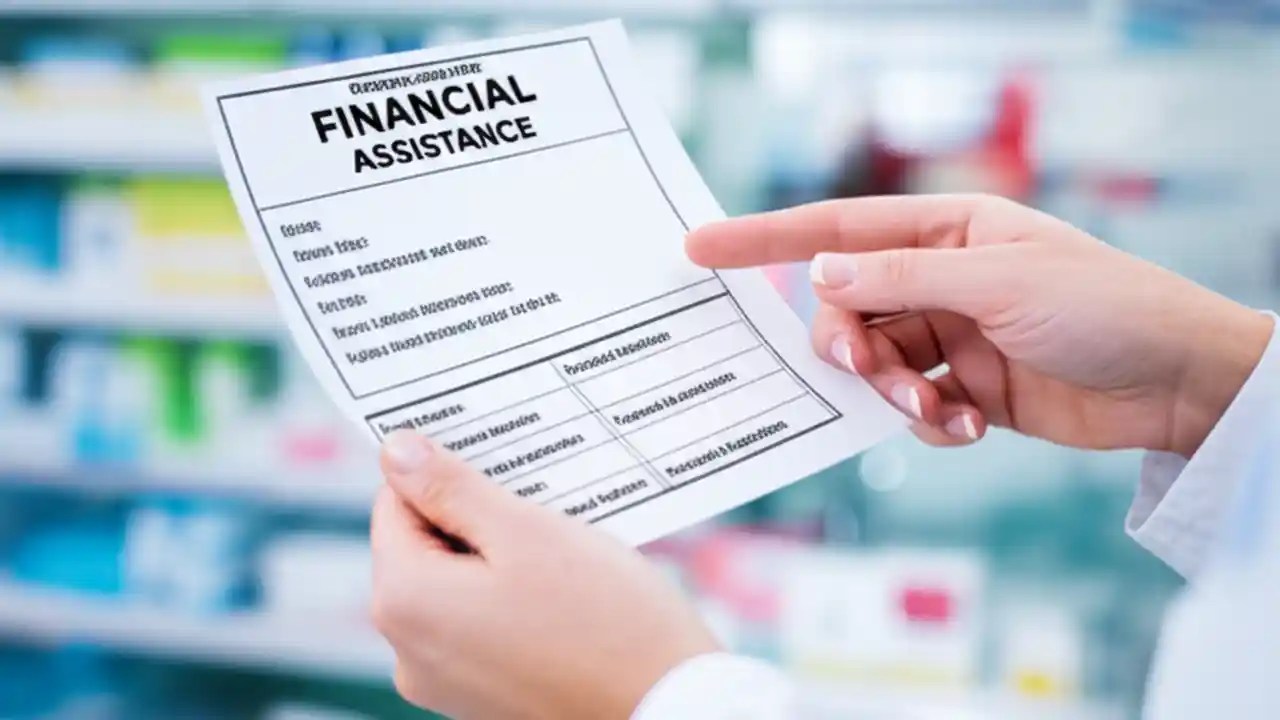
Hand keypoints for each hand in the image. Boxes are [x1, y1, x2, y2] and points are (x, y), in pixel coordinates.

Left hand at [370, 430, 718, 719]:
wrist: (667, 710)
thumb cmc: (607, 621)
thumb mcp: (526, 531)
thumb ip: (451, 488)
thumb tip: (396, 450)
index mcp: (404, 601)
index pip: (396, 503)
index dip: (449, 476)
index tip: (503, 470)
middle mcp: (407, 652)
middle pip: (424, 547)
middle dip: (478, 519)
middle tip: (543, 510)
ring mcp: (443, 682)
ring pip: (456, 586)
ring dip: (500, 558)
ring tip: (562, 557)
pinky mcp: (479, 698)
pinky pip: (479, 625)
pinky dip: (513, 600)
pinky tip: (564, 597)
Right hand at [687, 194, 1272, 456]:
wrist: (1177, 381)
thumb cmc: (1102, 306)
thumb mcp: (997, 282)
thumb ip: (900, 277)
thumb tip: (821, 272)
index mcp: (945, 230)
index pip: (835, 230)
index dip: (763, 238)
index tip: (701, 247)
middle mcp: (939, 279)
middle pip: (846, 308)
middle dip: (849, 345)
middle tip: (871, 369)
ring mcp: (950, 336)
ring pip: (874, 364)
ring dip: (892, 391)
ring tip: (937, 407)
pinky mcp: (965, 389)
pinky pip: (911, 405)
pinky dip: (927, 421)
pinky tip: (968, 426)